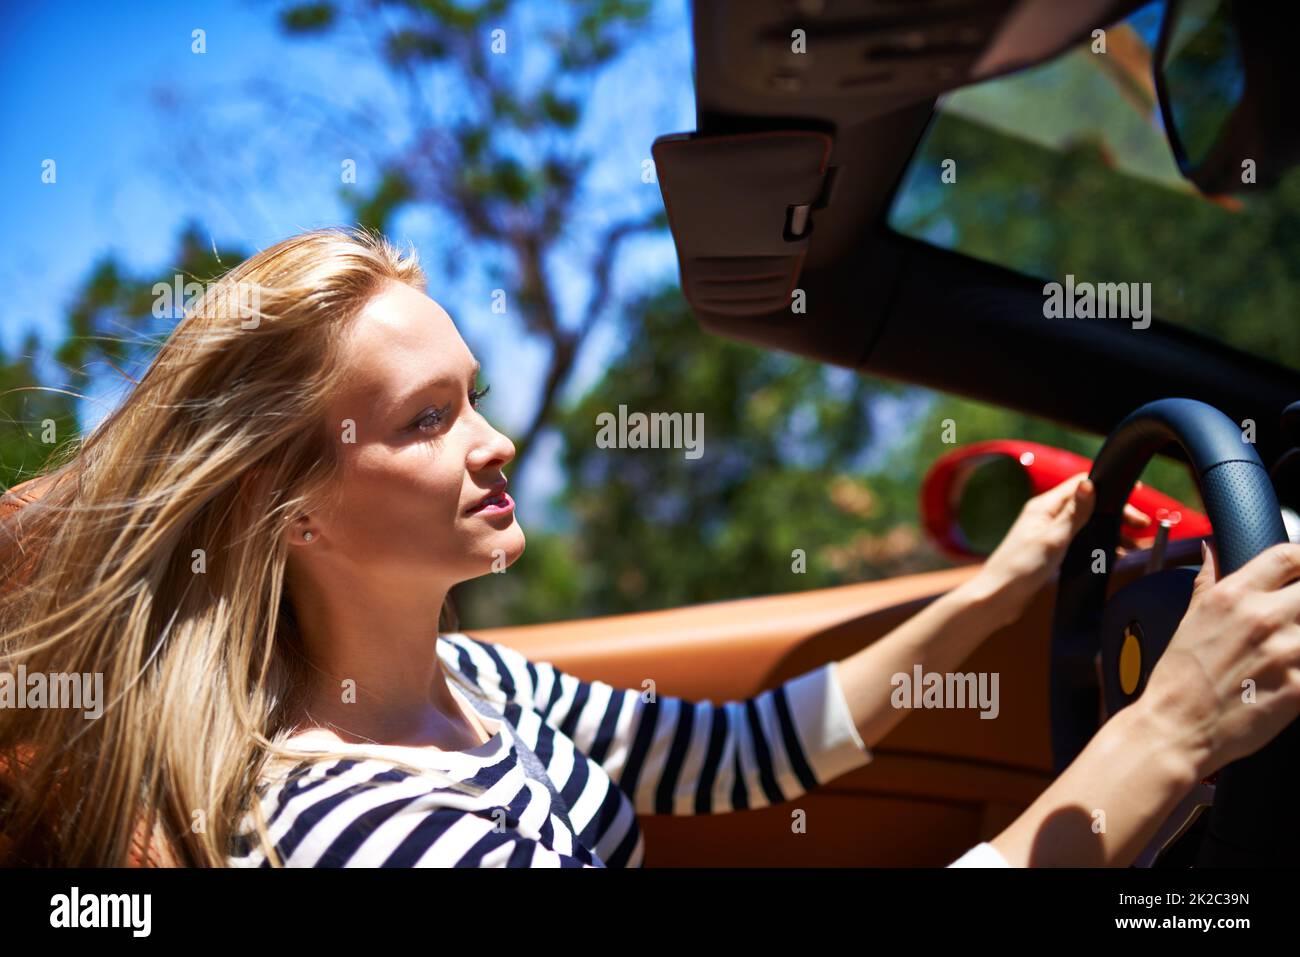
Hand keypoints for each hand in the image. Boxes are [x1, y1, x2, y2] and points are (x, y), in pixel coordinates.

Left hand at [974, 471, 1150, 617]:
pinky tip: (1114, 556)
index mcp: (1043, 506)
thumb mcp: (1053, 539)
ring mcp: (1047, 533)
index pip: (1080, 485)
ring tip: (1133, 545)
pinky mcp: (1049, 551)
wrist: (998, 598)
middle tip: (1140, 525)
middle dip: (1115, 513)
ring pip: (1086, 525)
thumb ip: (1074, 513)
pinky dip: (1098, 545)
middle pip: (1087, 505)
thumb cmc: (1020, 568)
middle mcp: (1045, 516)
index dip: (1107, 486)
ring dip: (1109, 531)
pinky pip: (1080, 541)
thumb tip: (1089, 484)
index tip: (1134, 492)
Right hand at [1137, 541, 1299, 779]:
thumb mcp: (1189, 619)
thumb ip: (1207, 581)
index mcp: (1233, 596)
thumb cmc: (1179, 679)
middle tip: (1296, 617)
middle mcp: (1263, 618)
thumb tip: (1211, 553)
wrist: (1177, 727)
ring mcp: (1287, 653)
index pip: (1289, 555)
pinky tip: (1294, 670)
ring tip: (1292, 648)